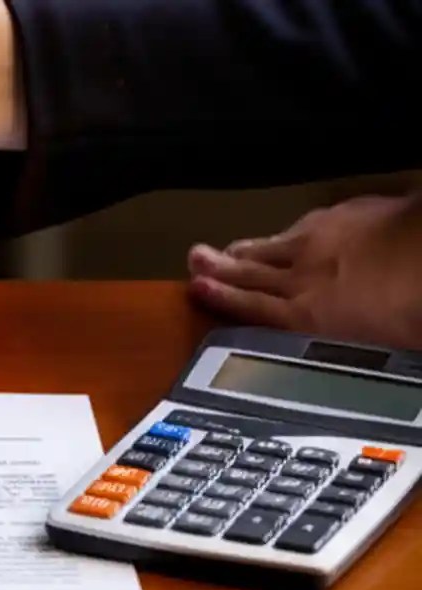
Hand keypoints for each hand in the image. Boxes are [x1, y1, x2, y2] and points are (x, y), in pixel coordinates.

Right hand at [188, 192, 421, 350]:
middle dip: (219, 268)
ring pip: (271, 248)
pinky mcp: (342, 215)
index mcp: (309, 318)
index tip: (199, 289)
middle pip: (252, 274)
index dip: (223, 299)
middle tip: (194, 261)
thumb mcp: (384, 350)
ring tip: (221, 249)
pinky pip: (305, 225)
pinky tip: (284, 232)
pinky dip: (288, 233)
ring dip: (244, 250)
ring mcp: (320, 241)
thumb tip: (366, 368)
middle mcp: (303, 278)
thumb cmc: (414, 309)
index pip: (254, 308)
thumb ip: (358, 350)